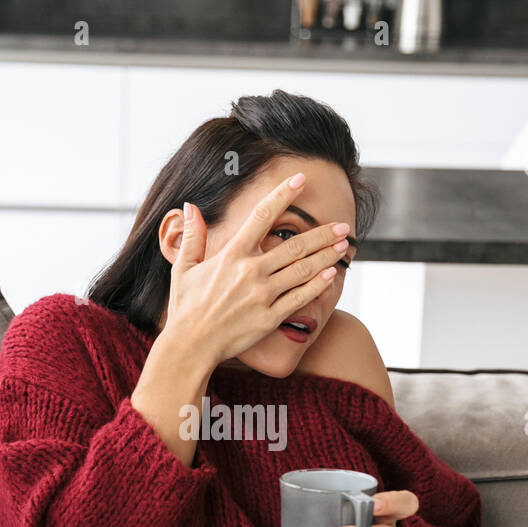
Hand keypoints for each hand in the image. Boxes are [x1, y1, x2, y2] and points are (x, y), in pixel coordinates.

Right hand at [163, 172, 350, 365]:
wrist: (189, 347)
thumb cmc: (185, 308)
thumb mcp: (184, 269)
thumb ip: (193, 237)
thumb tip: (191, 207)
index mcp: (230, 255)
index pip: (261, 215)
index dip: (282, 194)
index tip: (300, 180)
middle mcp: (249, 272)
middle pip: (294, 246)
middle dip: (322, 234)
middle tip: (343, 226)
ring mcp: (262, 296)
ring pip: (302, 270)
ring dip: (326, 256)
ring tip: (343, 246)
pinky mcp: (269, 318)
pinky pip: (300, 299)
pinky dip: (318, 285)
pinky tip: (331, 275)